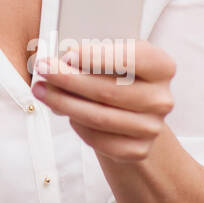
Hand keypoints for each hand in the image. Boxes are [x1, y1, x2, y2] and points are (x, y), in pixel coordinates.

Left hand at [32, 39, 175, 162]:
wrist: (130, 114)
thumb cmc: (115, 76)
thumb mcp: (109, 57)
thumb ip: (89, 56)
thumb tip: (60, 63)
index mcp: (161, 66)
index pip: (131, 57)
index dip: (98, 56)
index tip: (67, 53)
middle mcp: (161, 98)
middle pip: (108, 90)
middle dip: (69, 79)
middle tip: (43, 68)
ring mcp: (152, 127)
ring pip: (99, 117)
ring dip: (63, 102)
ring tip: (41, 90)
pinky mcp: (138, 149)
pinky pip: (99, 140)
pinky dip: (78, 126)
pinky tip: (65, 112)